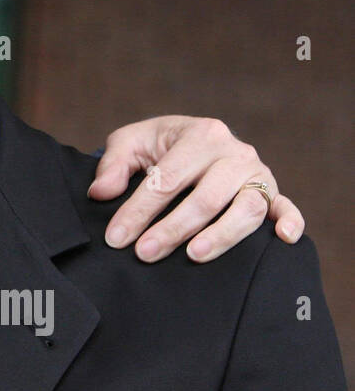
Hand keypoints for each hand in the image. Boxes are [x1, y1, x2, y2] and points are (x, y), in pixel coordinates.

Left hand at [88, 116, 304, 262]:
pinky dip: (290, 222)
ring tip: (193, 255)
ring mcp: (256, 174)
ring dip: (221, 235)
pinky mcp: (272, 192)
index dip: (139, 210)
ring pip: (246, 208)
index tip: (116, 237)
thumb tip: (101, 193)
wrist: (190, 141)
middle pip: (206, 197)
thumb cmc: (158, 146)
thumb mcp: (130, 144)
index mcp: (200, 135)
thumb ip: (112, 165)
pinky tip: (283, 239)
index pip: (167, 179)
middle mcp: (234, 153)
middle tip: (144, 254)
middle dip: (172, 228)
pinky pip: (286, 207)